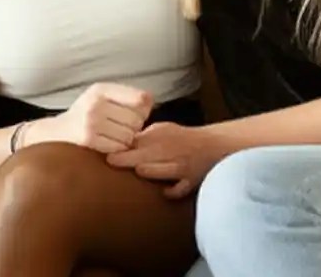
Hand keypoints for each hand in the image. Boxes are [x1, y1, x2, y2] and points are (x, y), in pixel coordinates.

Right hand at [25, 83, 151, 153]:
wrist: (54, 134)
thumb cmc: (84, 116)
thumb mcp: (99, 98)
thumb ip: (124, 97)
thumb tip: (150, 103)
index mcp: (101, 89)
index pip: (142, 98)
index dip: (142, 110)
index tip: (131, 115)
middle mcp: (95, 102)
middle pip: (138, 119)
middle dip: (133, 128)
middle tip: (118, 129)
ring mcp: (91, 121)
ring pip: (130, 135)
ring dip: (125, 141)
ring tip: (111, 137)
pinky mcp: (88, 139)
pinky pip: (119, 148)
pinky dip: (117, 150)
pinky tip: (106, 145)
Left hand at [106, 123, 228, 199]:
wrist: (215, 146)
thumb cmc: (183, 139)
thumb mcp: (162, 129)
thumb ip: (143, 137)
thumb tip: (119, 142)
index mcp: (160, 136)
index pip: (133, 142)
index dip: (118, 148)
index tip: (105, 152)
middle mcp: (169, 150)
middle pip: (140, 155)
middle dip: (124, 159)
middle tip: (111, 161)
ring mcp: (180, 166)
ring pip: (155, 170)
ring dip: (145, 171)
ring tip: (139, 171)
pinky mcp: (191, 181)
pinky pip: (177, 189)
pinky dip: (169, 191)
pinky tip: (163, 191)